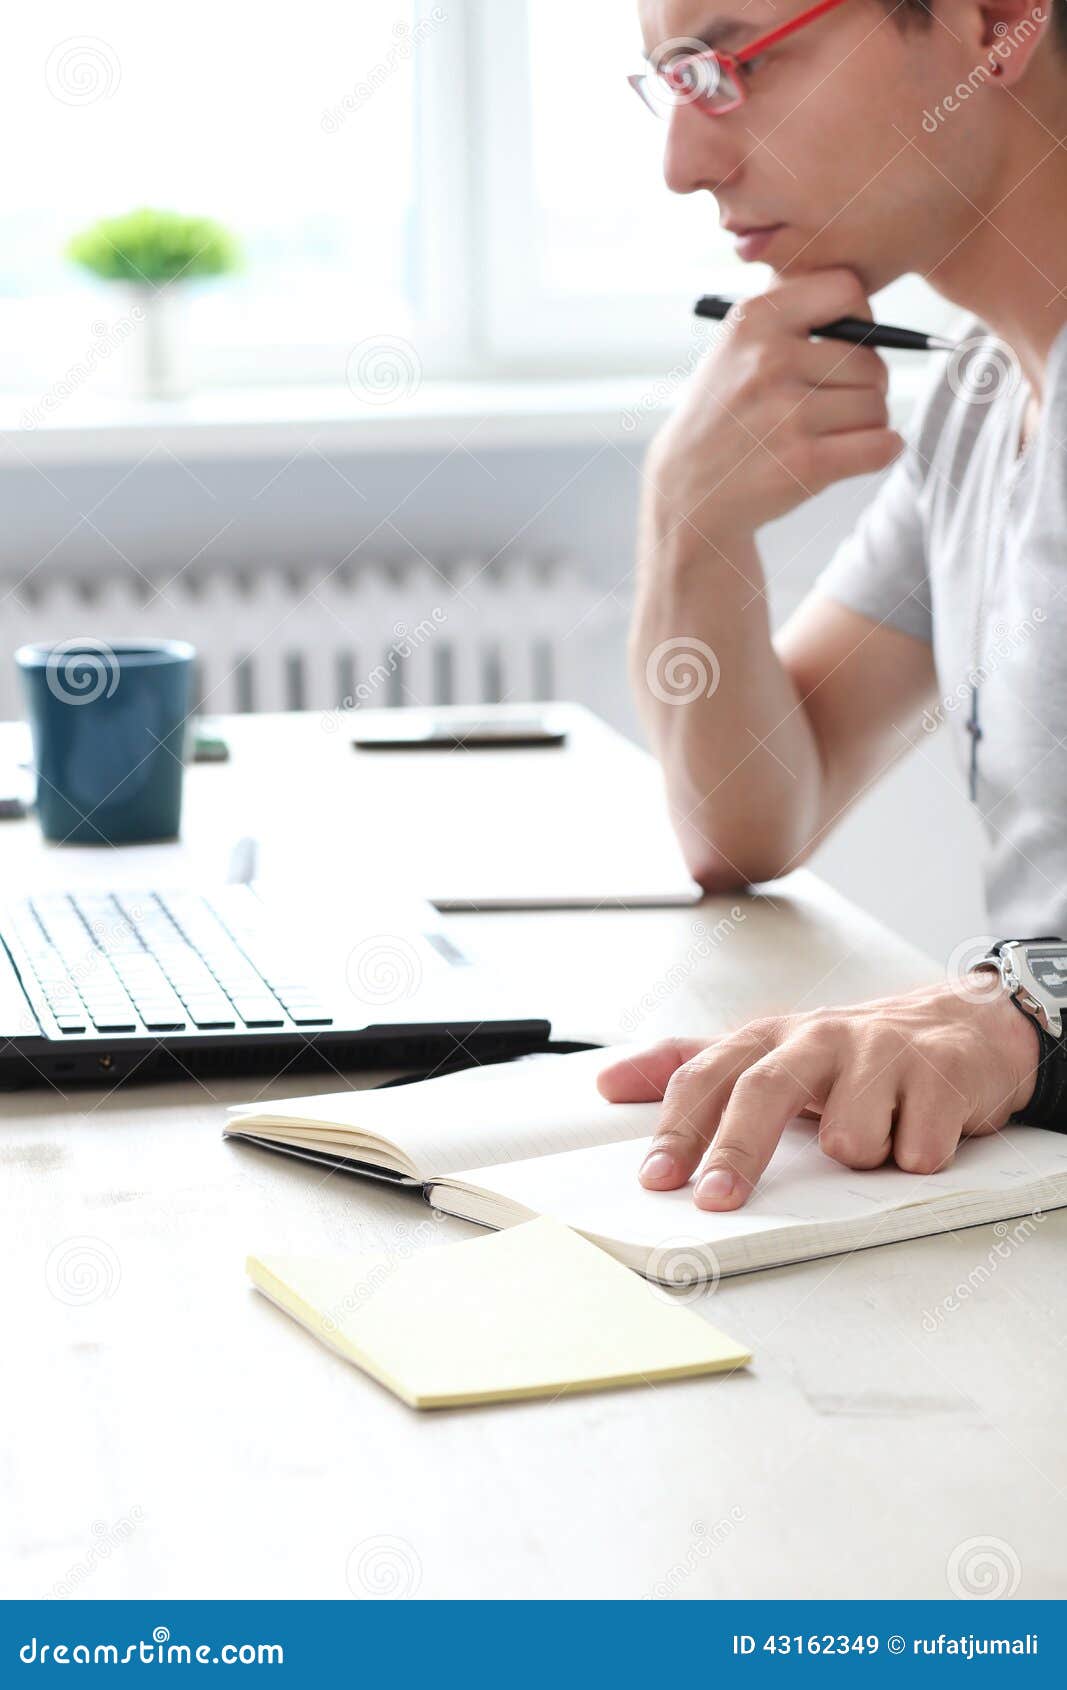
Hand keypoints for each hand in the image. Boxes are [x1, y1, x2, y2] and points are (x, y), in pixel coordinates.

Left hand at [596, 980, 1039, 1209]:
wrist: (964, 1027)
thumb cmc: (852, 1052)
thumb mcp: (769, 1053)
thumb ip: (691, 1068)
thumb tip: (608, 1082)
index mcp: (772, 1037)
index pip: (708, 1076)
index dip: (677, 1128)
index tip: (657, 1178)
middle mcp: (820, 1036)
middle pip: (764, 1092)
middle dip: (737, 1151)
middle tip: (718, 1201)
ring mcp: (882, 1051)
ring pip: (849, 1138)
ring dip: (863, 1155)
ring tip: (877, 1131)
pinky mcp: (940, 1073)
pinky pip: (914, 1151)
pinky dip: (917, 1155)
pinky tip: (920, 1129)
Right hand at [647, 267, 902, 535]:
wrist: (686, 489)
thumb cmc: (725, 413)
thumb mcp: (735, 345)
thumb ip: (788, 308)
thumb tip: (856, 283)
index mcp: (754, 320)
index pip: (846, 290)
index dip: (861, 320)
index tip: (845, 345)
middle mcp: (768, 360)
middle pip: (870, 359)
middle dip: (866, 386)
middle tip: (837, 404)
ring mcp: (785, 414)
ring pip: (876, 406)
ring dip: (868, 423)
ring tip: (832, 433)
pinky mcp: (803, 463)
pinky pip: (880, 445)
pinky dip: (881, 451)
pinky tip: (858, 453)